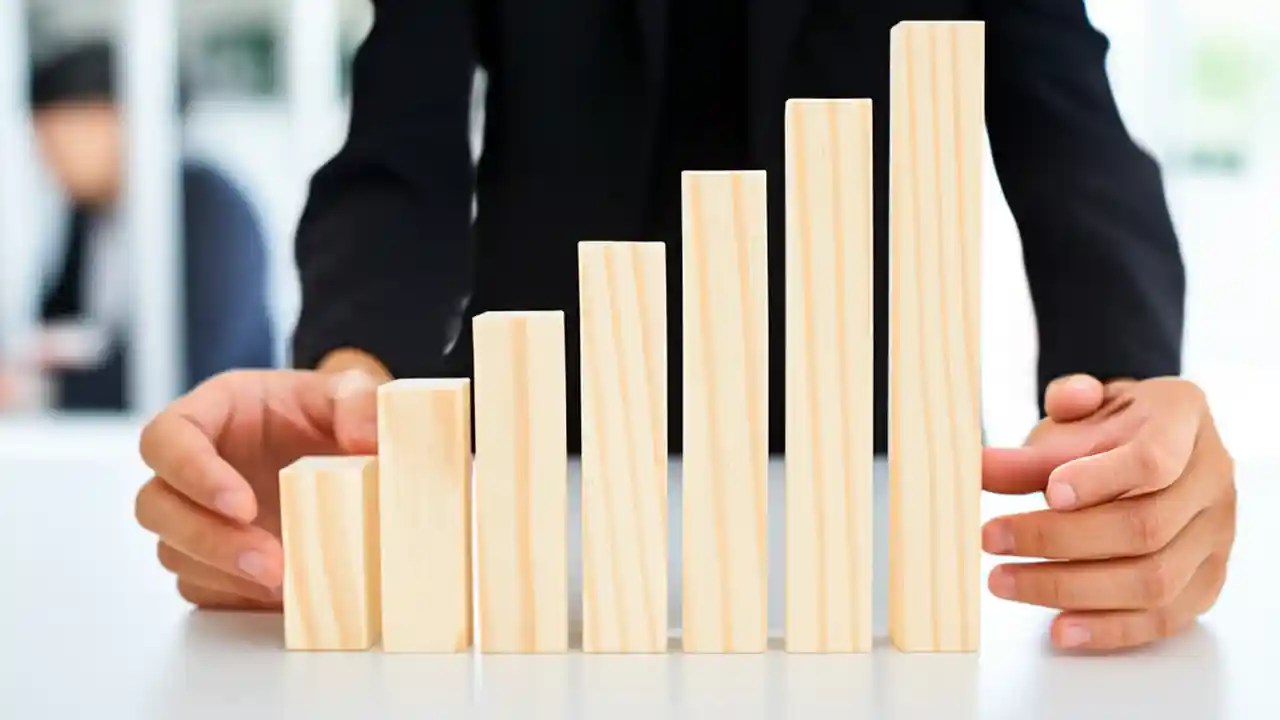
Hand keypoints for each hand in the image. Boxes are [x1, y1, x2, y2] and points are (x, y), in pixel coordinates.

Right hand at [135, 366, 383, 608]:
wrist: (345, 452)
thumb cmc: (329, 412)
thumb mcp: (351, 392)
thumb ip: (359, 402)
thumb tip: (365, 439)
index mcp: (212, 414)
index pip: (166, 439)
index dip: (192, 473)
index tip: (242, 506)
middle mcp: (191, 467)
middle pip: (156, 506)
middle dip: (207, 539)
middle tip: (269, 560)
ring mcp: (197, 515)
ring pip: (174, 552)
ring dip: (222, 572)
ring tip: (283, 581)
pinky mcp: (212, 557)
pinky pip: (200, 585)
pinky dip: (234, 594)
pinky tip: (278, 594)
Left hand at [982, 375, 1235, 650]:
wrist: (1149, 441)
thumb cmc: (1106, 430)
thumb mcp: (1070, 422)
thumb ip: (1032, 448)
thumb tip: (981, 468)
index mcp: (1181, 418)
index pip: (1154, 459)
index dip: (1101, 479)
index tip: (1049, 492)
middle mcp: (1211, 477)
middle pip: (1145, 528)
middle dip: (1058, 540)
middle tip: (990, 539)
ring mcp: (1216, 534)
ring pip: (1153, 580)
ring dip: (1069, 588)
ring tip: (1003, 582)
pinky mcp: (1206, 579)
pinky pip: (1164, 617)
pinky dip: (1108, 629)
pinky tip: (1058, 627)